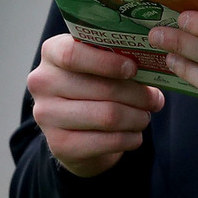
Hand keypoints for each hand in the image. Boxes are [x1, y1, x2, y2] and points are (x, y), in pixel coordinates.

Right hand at [27, 34, 164, 177]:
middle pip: (101, 88)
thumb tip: (151, 66)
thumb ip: (117, 59)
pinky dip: (130, 138)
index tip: (133, 68)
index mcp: (51, 53)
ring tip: (145, 116)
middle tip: (155, 99)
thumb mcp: (99, 66)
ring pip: (108, 116)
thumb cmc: (93, 87)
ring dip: (137, 117)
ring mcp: (46, 115)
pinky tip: (135, 135)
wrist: (74, 131)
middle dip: (138, 95)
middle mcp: (42, 83)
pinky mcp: (59, 145)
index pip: (72, 54)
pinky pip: (108, 141)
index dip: (107, 62)